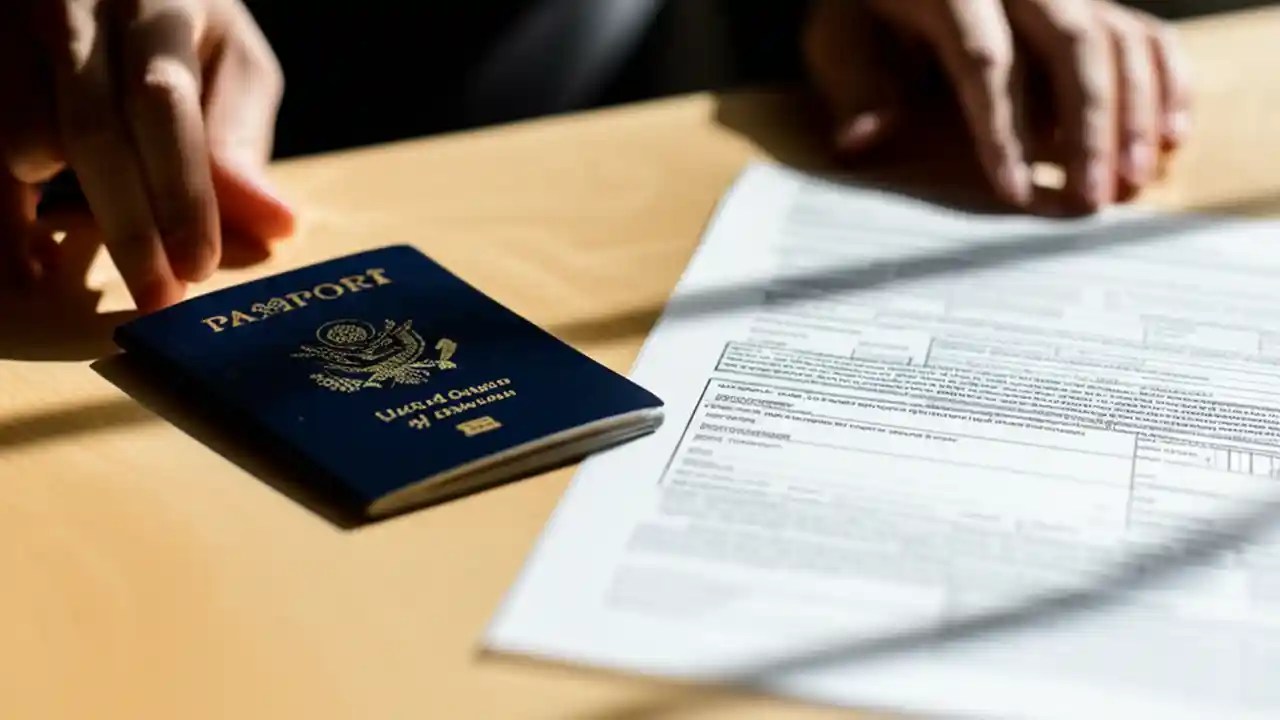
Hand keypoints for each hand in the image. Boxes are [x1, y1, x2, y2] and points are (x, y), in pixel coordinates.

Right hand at [0, 0, 295, 311]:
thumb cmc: (179, 20)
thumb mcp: (231, 60)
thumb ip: (240, 139)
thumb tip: (275, 228)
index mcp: (154, 2)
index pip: (163, 104)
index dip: (180, 192)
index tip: (198, 266)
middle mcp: (74, 7)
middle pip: (92, 130)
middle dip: (130, 226)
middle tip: (160, 296)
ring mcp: (13, 31)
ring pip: (25, 139)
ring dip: (72, 208)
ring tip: (127, 254)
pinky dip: (12, 214)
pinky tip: (36, 261)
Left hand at [803, 0, 1190, 212]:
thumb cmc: (868, 11)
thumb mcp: (839, 40)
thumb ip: (854, 87)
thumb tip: (862, 140)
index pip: (984, 57)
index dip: (1001, 126)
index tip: (1014, 191)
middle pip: (1071, 43)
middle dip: (1089, 125)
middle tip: (1095, 199)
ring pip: (1118, 37)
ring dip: (1135, 113)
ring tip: (1134, 183)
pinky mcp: (1094, 0)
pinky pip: (1145, 33)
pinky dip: (1167, 82)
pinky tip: (1173, 137)